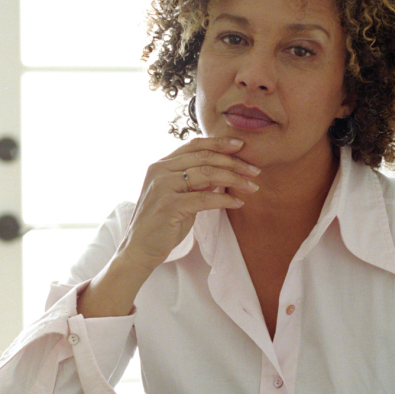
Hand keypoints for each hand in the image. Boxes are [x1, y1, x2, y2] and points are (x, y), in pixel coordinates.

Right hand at [79, 136, 259, 317]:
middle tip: (255, 170)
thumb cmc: (161, 225)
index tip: (241, 145)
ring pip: (207, 174)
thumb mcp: (179, 197)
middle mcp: (160, 170)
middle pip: (204, 157)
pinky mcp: (169, 205)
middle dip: (234, 162)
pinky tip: (238, 203)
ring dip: (234, 180)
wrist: (139, 250)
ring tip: (252, 187)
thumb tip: (221, 172)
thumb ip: (196, 182)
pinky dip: (225, 200)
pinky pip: (205, 198)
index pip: (194, 145)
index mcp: (161, 165)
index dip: (219, 142)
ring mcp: (163, 186)